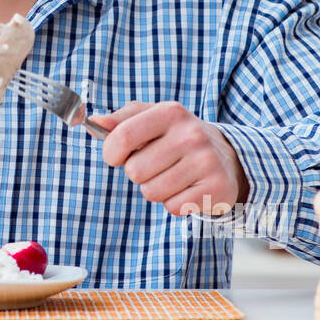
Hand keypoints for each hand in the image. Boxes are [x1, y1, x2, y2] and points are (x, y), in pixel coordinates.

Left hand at [90, 101, 249, 217]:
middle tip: (156, 165)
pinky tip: (187, 188)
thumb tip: (94, 122)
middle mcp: (191, 134)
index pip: (122, 136)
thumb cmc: (177, 136)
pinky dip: (174, 202)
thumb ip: (120, 119)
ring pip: (152, 192)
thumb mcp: (151, 118)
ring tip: (172, 176)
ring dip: (155, 189)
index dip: (111, 153)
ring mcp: (206, 161)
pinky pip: (173, 207)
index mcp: (170, 112)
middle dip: (138, 173)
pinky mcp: (216, 187)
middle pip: (135, 171)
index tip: (115, 157)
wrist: (226, 156)